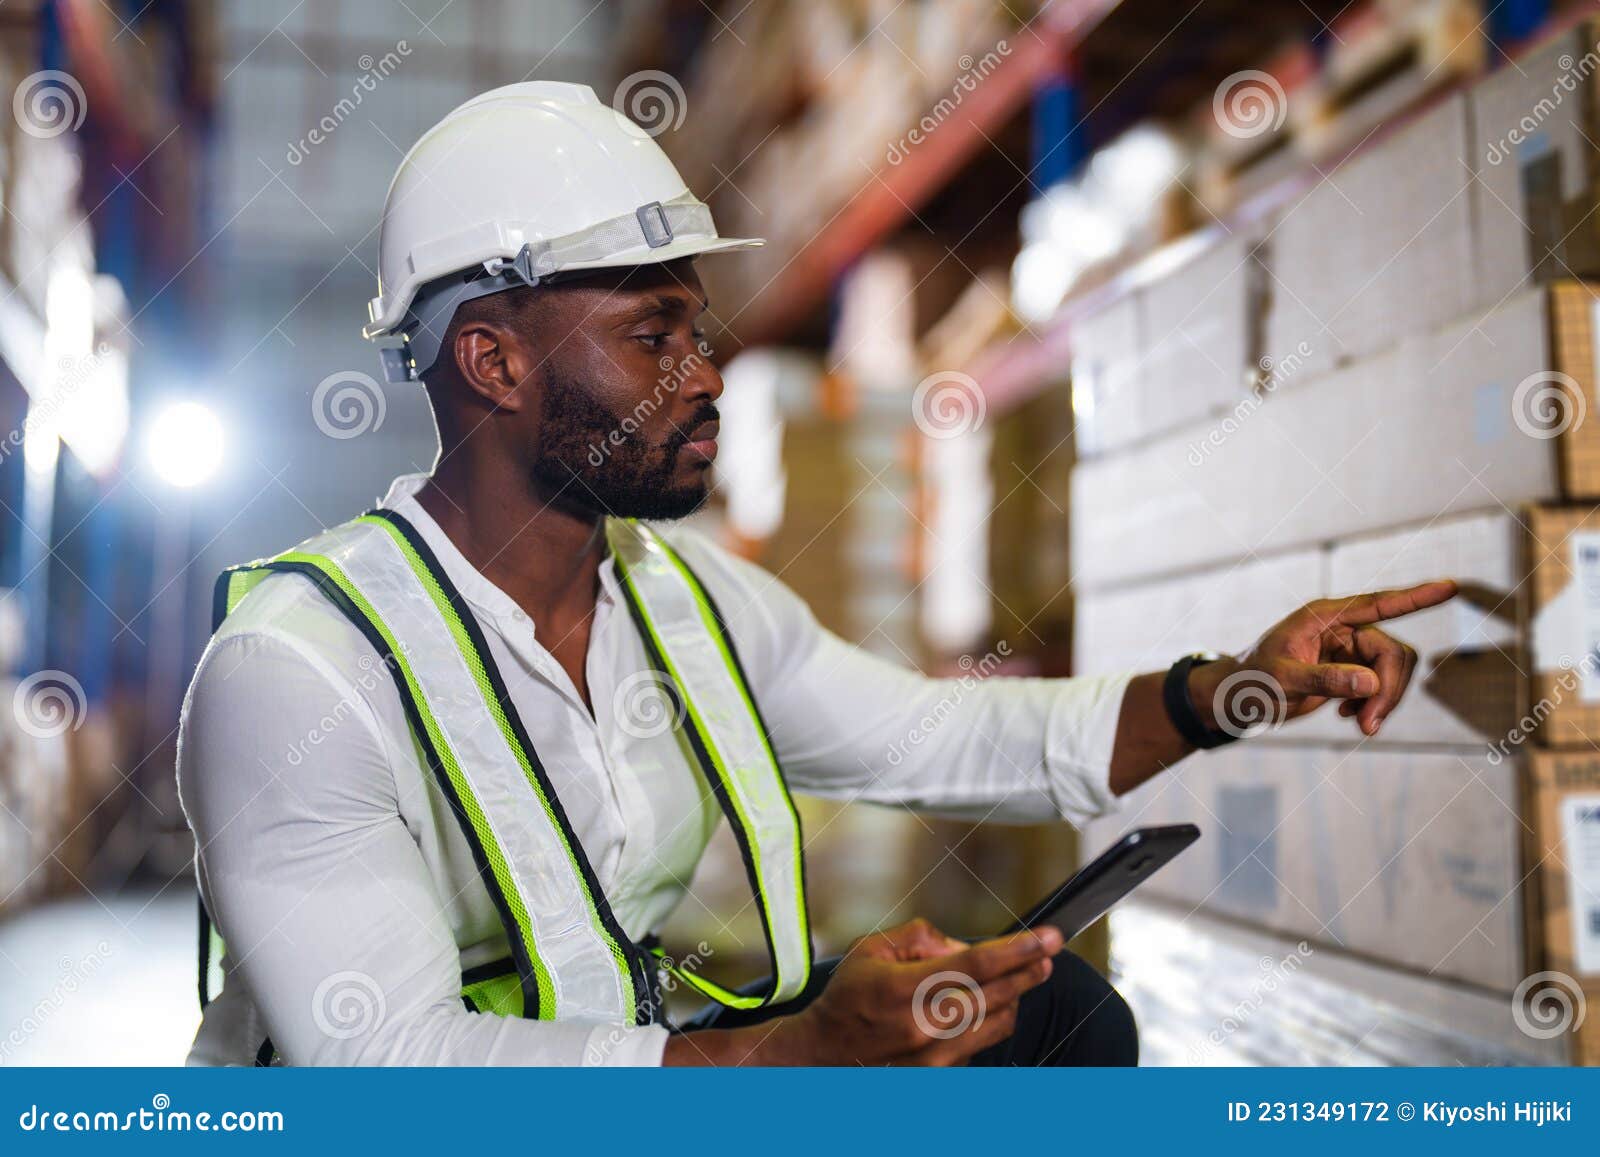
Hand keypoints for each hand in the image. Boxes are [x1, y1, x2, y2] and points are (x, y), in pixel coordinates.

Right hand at [675, 918, 1062, 1066]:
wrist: (824, 1056)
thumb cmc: (847, 999)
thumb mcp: (872, 948)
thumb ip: (920, 937)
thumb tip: (961, 944)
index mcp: (906, 988)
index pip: (976, 964)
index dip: (1018, 949)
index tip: (1048, 937)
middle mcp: (926, 1025)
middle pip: (999, 994)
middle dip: (1030, 970)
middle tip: (1047, 953)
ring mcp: (937, 1055)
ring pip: (998, 1021)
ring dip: (1013, 997)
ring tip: (1017, 978)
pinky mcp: (941, 1073)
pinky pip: (981, 1044)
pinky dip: (987, 1021)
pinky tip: (978, 1008)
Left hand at [1190, 580, 1456, 737]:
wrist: (1240, 699)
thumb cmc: (1252, 682)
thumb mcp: (1282, 681)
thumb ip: (1324, 680)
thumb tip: (1371, 682)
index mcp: (1323, 617)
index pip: (1377, 603)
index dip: (1416, 597)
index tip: (1452, 586)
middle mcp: (1342, 628)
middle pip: (1393, 652)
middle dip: (1390, 690)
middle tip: (1367, 726)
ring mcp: (1350, 649)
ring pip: (1395, 670)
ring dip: (1386, 701)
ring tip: (1359, 725)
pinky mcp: (1352, 671)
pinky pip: (1384, 685)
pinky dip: (1376, 705)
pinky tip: (1350, 717)